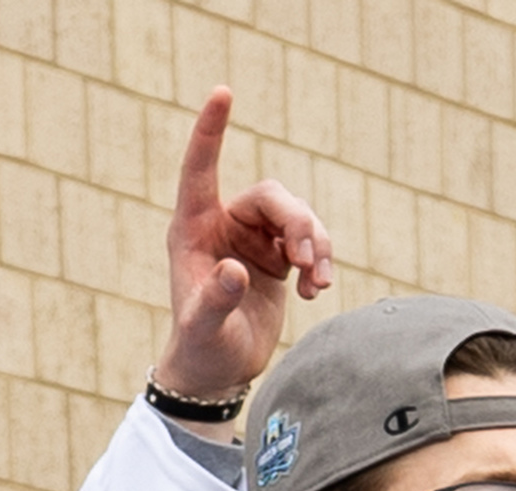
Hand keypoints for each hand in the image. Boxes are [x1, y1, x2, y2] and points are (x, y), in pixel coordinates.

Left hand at [150, 87, 333, 411]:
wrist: (219, 374)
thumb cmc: (200, 349)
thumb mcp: (204, 328)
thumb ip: (216, 299)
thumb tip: (235, 272)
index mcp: (194, 230)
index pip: (201, 169)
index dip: (211, 130)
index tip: (223, 92)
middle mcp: (223, 225)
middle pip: (273, 198)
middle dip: (299, 224)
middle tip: (310, 260)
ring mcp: (252, 239)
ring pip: (297, 218)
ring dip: (317, 245)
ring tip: (318, 283)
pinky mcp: (276, 257)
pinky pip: (310, 242)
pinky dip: (320, 262)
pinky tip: (316, 291)